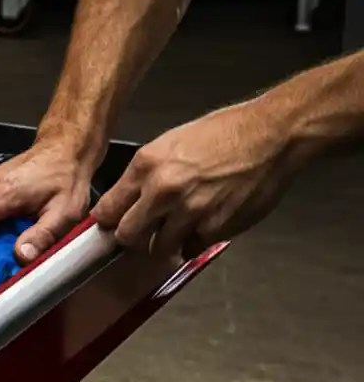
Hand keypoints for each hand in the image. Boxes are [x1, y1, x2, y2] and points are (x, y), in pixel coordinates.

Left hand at [92, 100, 296, 257]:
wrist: (272, 135)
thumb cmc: (226, 133)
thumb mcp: (171, 142)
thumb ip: (145, 174)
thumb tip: (127, 201)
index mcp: (147, 166)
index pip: (107, 210)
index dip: (109, 221)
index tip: (113, 224)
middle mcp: (163, 190)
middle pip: (127, 236)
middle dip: (133, 237)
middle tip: (144, 231)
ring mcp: (189, 212)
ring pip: (158, 248)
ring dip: (165, 242)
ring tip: (178, 227)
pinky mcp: (214, 228)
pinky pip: (191, 248)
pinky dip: (193, 242)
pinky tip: (202, 225)